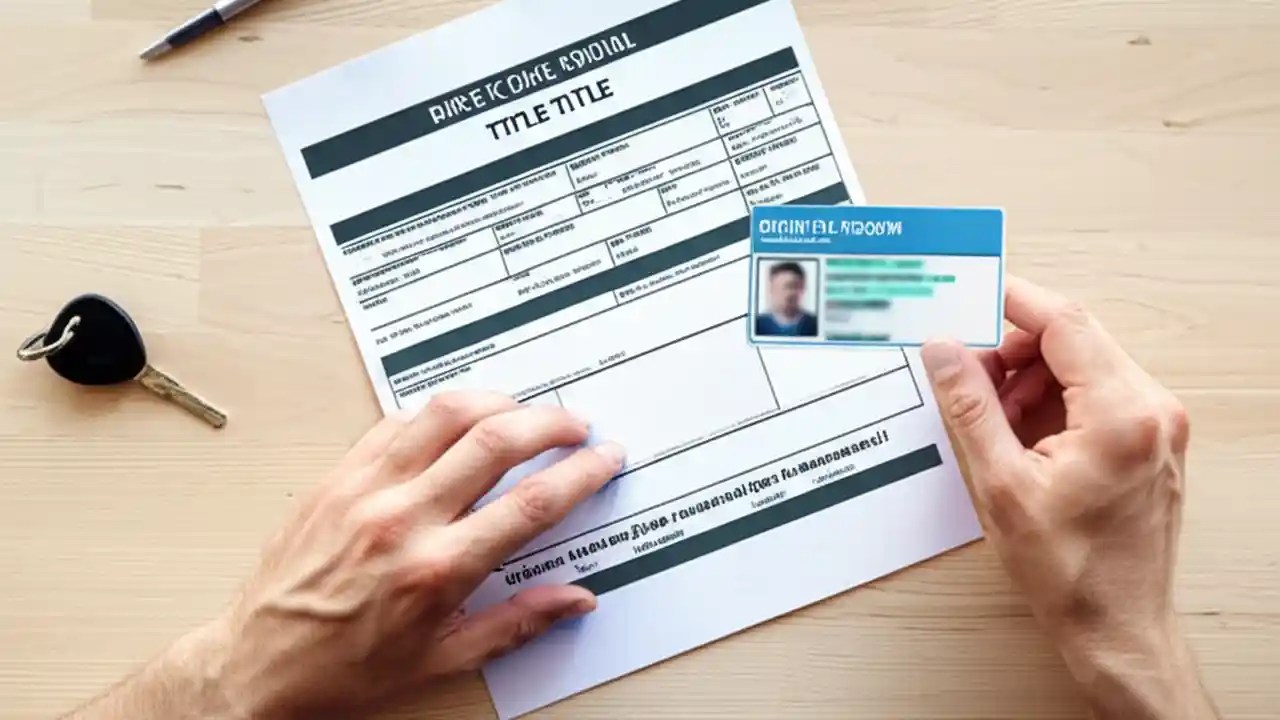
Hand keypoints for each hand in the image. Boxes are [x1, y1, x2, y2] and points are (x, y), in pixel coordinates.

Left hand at [66, 392, 623, 719]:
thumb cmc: (343, 670)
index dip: (581, 473)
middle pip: (496, 441)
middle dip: (551, 423)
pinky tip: (457, 419)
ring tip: (523, 409)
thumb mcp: (441, 661)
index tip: (603, 459)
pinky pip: (395, 423)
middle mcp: (402, 520)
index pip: (531, 504)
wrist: (255, 664)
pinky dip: (436, 411)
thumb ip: (516, 624)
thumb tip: (575, 601)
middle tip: (576, 426)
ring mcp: (365, 491)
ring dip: (497, 401)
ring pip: (444, 413)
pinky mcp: (336, 478)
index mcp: (436, 570)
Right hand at [921, 276, 1214, 718]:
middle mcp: (1153, 410)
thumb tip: (944, 350)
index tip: (971, 296)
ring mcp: (1159, 425)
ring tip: (992, 415)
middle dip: (1015, 347)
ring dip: (1032, 374)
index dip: (1012, 302)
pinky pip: (1098, 393)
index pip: (1065, 323)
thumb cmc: (1069, 572)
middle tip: (967, 371)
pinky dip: (1055, 399)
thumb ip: (969, 407)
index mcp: (1121, 415)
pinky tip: (1022, 432)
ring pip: (1085, 364)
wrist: (1117, 627)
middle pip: (1076, 338)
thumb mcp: (1000, 485)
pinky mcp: (1153, 440)